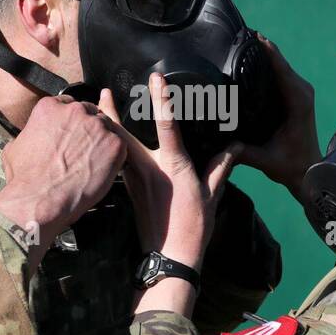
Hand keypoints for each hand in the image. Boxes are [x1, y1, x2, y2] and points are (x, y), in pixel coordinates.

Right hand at [0, 95, 126, 262]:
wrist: (39, 200)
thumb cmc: (23, 178)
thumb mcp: (15, 147)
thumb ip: (32, 134)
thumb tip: (33, 137)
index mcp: (50, 107)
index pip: (68, 105)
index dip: (70, 121)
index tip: (70, 133)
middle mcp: (75, 110)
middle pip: (89, 113)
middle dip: (87, 129)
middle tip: (82, 150)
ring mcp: (97, 126)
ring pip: (106, 127)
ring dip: (101, 141)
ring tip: (91, 162)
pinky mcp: (115, 144)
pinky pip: (119, 145)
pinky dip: (113, 157)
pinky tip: (100, 169)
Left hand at [97, 74, 234, 270]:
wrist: (168, 257)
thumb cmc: (193, 227)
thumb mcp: (212, 194)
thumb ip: (221, 166)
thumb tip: (235, 146)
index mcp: (172, 164)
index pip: (166, 123)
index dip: (161, 98)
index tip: (155, 77)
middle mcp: (148, 168)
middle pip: (123, 133)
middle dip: (111, 110)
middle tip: (104, 90)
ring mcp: (134, 180)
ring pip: (116, 146)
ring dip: (108, 127)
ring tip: (100, 109)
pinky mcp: (128, 191)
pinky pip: (118, 162)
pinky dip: (113, 147)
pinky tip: (112, 143)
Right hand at [232, 34, 320, 204]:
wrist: (309, 171)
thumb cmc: (290, 165)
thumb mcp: (265, 160)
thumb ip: (243, 152)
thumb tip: (219, 143)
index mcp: (297, 100)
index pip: (280, 68)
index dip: (266, 50)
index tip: (250, 35)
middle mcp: (301, 91)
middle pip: (279, 61)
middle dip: (260, 47)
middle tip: (235, 37)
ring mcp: (300, 91)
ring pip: (279, 65)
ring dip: (263, 54)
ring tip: (239, 45)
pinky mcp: (295, 94)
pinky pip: (280, 73)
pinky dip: (267, 65)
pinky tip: (249, 62)